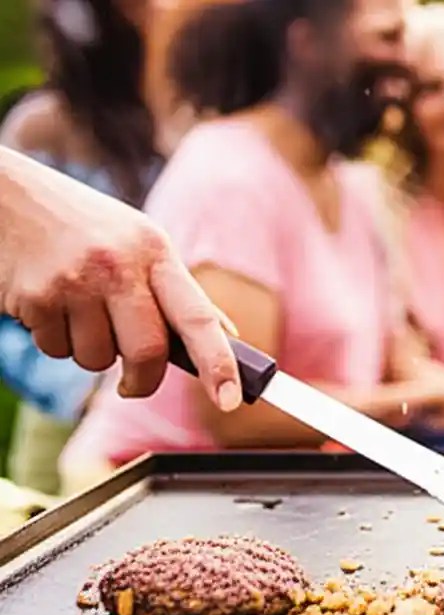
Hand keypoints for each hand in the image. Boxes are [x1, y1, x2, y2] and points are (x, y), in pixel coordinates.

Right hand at [0, 148, 241, 409]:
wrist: (8, 195)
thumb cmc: (87, 227)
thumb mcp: (141, 242)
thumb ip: (179, 292)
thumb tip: (226, 336)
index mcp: (156, 253)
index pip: (198, 318)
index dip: (219, 363)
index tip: (231, 400)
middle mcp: (119, 266)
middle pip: (147, 353)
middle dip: (143, 381)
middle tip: (134, 384)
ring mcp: (75, 281)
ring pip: (97, 360)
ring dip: (91, 353)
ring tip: (80, 313)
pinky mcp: (35, 297)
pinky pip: (57, 350)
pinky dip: (56, 340)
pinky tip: (51, 304)